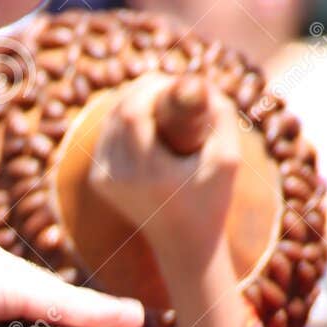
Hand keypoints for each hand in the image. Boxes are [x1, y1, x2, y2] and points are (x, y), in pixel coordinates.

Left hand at [89, 73, 242, 264]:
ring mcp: (105, 181)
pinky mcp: (98, 181)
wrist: (183, 244)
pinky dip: (122, 117)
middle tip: (169, 87)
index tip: (174, 84)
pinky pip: (106, 134)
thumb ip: (221, 112)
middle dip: (144, 89)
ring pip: (110, 119)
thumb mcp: (228, 157)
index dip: (152, 87)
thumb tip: (197, 81)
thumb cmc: (211, 200)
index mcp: (150, 175)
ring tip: (161, 100)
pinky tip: (143, 114)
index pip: (132, 113)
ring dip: (133, 100)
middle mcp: (120, 178)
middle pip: (119, 111)